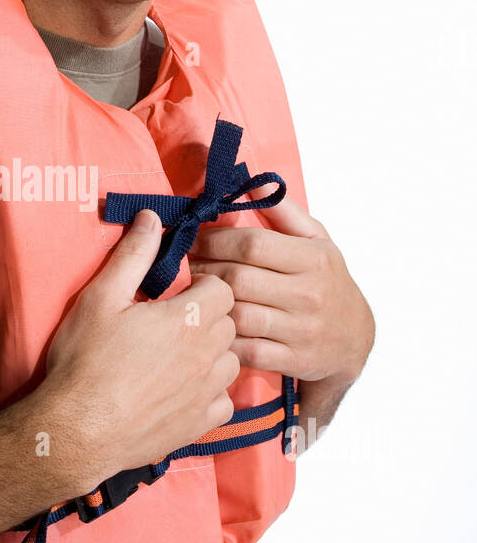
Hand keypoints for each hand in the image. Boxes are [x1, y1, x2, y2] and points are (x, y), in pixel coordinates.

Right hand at [43, 210, 239, 494]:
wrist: (77, 431)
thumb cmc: (85, 363)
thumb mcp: (100, 298)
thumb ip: (133, 255)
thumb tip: (151, 218)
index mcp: (187, 318)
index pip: (224, 289)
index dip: (204, 285)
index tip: (180, 292)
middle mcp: (207, 354)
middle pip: (230, 323)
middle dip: (209, 317)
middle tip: (174, 321)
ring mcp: (207, 392)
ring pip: (232, 361)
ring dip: (213, 353)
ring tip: (181, 354)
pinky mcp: (200, 424)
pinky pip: (224, 401)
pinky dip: (211, 393)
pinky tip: (184, 389)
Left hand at [188, 195, 374, 383]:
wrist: (355, 338)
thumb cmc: (326, 280)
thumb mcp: (316, 241)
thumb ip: (283, 211)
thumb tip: (252, 182)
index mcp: (313, 259)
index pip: (252, 244)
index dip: (215, 240)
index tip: (196, 239)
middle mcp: (310, 294)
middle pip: (238, 279)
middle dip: (204, 269)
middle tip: (188, 265)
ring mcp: (302, 330)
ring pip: (238, 315)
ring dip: (208, 304)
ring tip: (195, 293)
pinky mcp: (294, 360)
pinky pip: (245, 350)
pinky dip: (223, 338)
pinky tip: (213, 325)